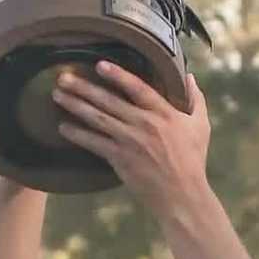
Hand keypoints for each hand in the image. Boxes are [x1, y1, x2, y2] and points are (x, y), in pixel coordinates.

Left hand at [52, 61, 211, 218]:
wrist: (182, 193)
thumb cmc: (192, 160)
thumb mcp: (201, 126)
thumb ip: (195, 99)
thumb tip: (189, 76)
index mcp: (164, 113)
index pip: (138, 88)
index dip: (118, 75)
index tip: (99, 65)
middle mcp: (144, 123)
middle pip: (109, 101)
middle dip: (84, 88)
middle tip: (63, 77)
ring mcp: (130, 141)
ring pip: (98, 118)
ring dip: (76, 106)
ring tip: (58, 95)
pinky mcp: (120, 159)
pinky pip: (94, 143)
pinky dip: (78, 135)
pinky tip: (63, 127)